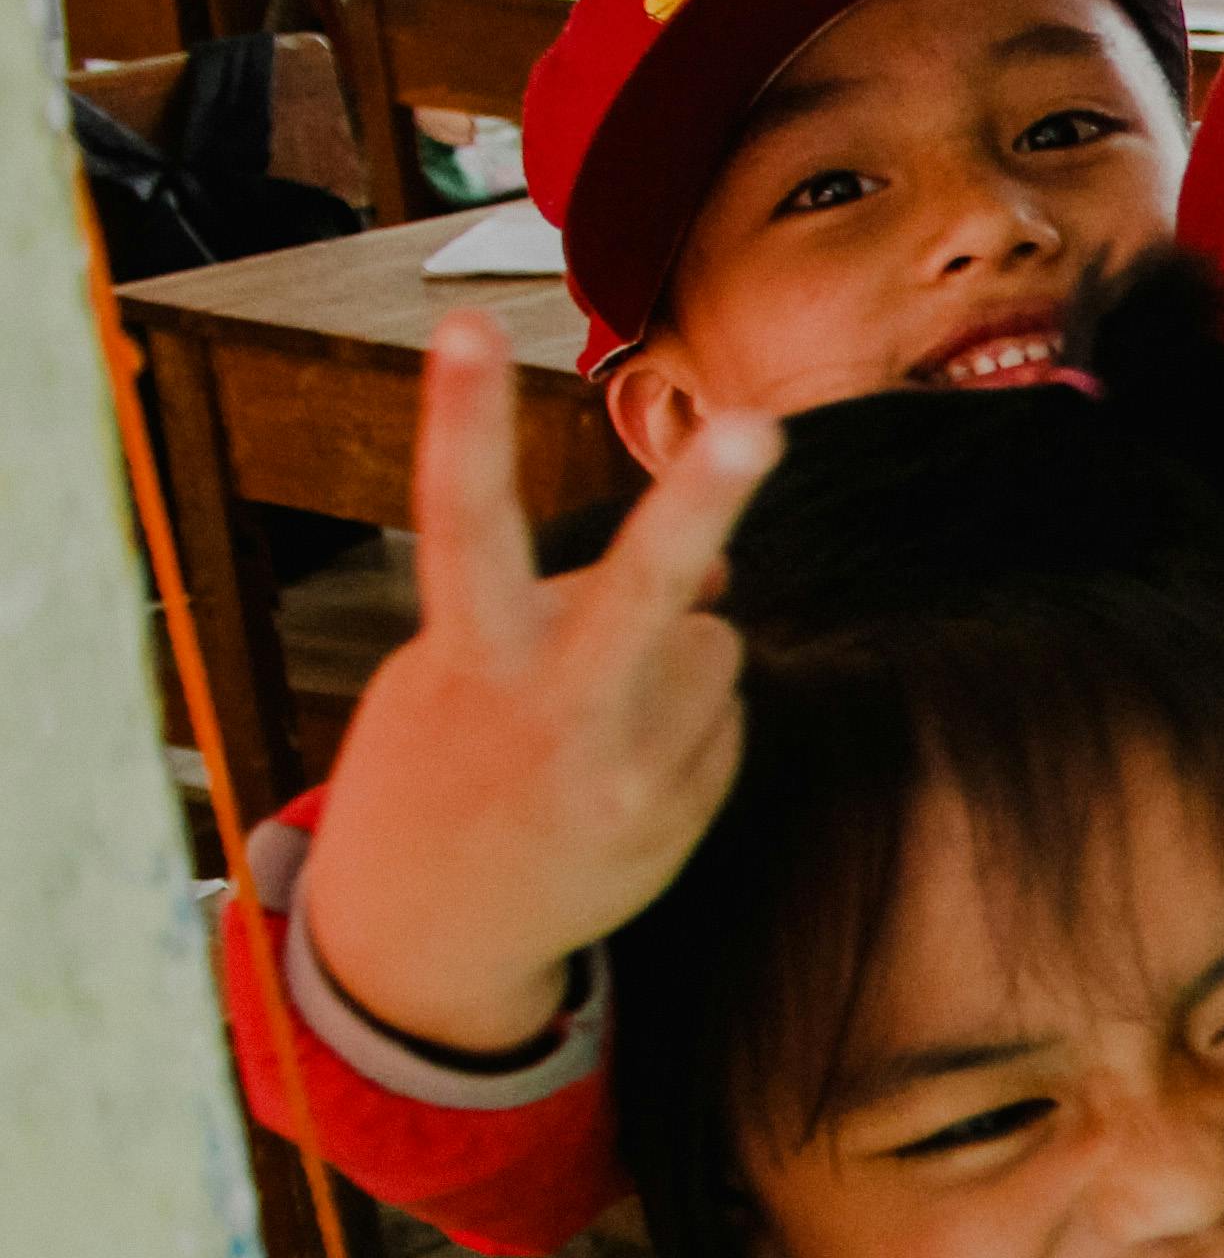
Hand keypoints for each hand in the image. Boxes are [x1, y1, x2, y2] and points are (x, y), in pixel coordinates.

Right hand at [301, 319, 771, 1053]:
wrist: (433, 934)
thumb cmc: (443, 764)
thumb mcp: (456, 672)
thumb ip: (563, 604)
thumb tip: (722, 573)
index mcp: (465, 661)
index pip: (461, 521)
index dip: (463, 419)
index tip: (463, 323)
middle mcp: (551, 715)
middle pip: (637, 591)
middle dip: (696, 507)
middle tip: (756, 428)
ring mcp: (628, 772)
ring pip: (709, 639)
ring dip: (675, 649)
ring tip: (596, 720)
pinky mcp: (684, 813)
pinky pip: (722, 711)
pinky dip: (688, 718)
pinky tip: (622, 771)